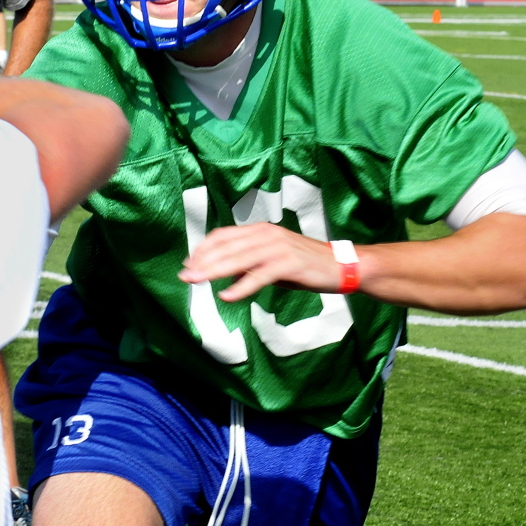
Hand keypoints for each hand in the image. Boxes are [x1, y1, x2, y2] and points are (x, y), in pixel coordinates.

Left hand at [178, 223, 339, 302]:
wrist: (340, 265)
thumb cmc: (304, 264)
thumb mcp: (271, 261)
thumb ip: (248, 264)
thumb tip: (223, 273)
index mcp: (259, 230)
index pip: (222, 236)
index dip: (203, 249)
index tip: (188, 263)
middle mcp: (266, 234)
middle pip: (226, 247)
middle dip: (202, 261)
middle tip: (185, 275)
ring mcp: (277, 247)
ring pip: (238, 259)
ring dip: (213, 271)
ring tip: (197, 281)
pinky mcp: (288, 263)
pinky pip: (259, 276)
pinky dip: (241, 286)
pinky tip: (226, 296)